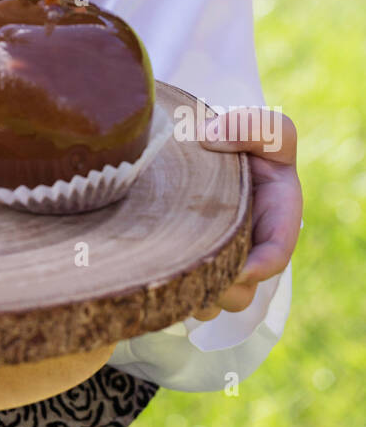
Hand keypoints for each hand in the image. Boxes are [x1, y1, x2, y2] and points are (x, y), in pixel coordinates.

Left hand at [190, 108, 301, 320]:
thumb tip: (209, 139)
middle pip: (242, 291)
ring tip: (169, 273)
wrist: (206, 142)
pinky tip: (150, 270)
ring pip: (213, 300)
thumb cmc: (243, 136)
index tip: (236, 266)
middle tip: (193, 271)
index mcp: (277, 219)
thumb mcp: (264, 126)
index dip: (257, 267)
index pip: (274, 255)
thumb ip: (250, 126)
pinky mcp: (192, 260)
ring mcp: (221, 258)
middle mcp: (250, 247)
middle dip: (222, 289)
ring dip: (194, 296)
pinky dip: (173, 292)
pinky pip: (187, 294)